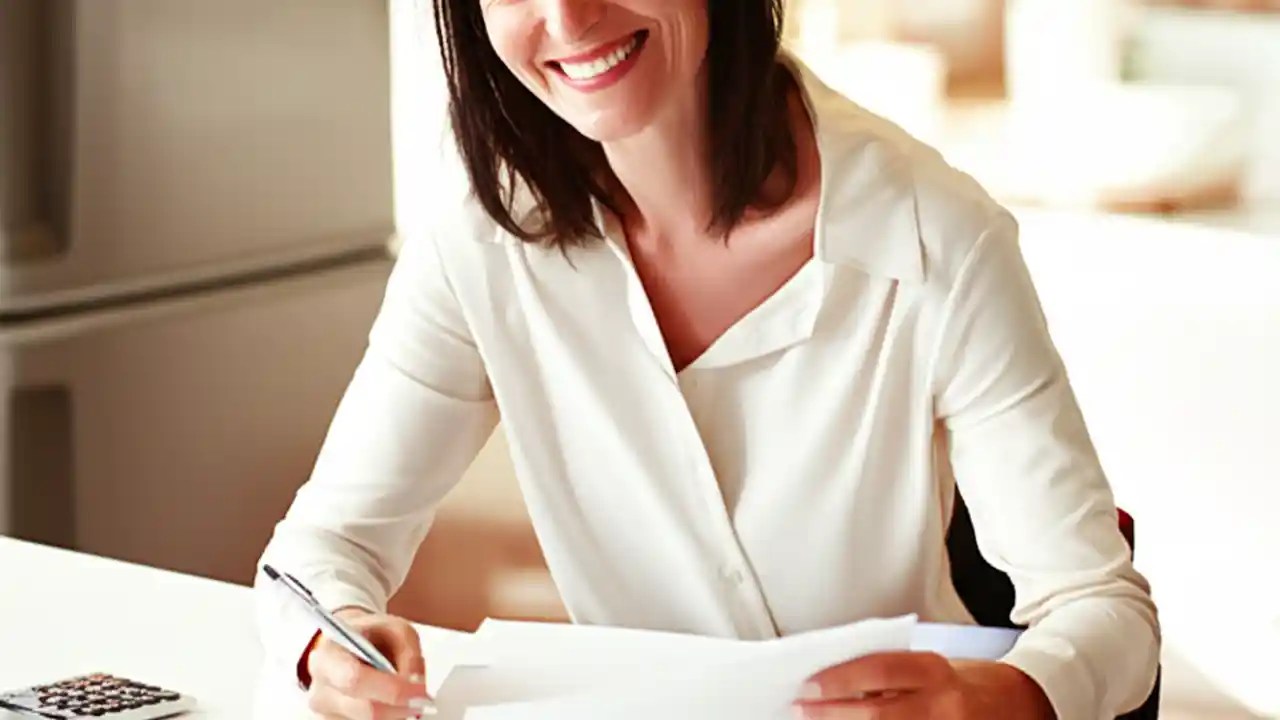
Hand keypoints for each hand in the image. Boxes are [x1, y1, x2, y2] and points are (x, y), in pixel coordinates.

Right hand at [304, 608, 434, 719]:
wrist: (349, 648)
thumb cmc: (370, 638)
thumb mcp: (395, 630)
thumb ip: (409, 654)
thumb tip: (416, 684)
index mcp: (328, 656)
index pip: (355, 679)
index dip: (392, 690)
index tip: (419, 692)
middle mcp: (320, 688)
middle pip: (364, 710)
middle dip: (400, 707)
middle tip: (421, 701)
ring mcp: (325, 713)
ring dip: (394, 713)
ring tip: (402, 696)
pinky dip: (387, 718)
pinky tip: (389, 704)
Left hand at [792, 652, 1054, 718]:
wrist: (1023, 702)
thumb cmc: (967, 682)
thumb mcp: (932, 668)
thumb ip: (891, 675)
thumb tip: (837, 685)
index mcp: (935, 671)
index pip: (878, 671)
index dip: (838, 680)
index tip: (806, 686)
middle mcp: (944, 705)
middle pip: (878, 715)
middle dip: (832, 715)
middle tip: (800, 711)